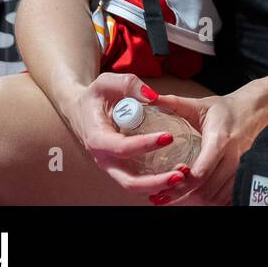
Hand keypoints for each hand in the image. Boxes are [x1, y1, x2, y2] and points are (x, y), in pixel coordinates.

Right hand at [63, 73, 193, 197]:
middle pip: (129, 181)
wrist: (84, 110)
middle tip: (181, 174)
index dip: (145, 145)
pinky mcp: (124, 167)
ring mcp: (114, 166)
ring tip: (183, 175)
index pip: (122, 148)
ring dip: (160, 185)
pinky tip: (178, 171)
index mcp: (98, 138)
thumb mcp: (108, 81)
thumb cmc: (97, 96)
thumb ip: (130, 84)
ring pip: (135, 186)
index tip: (168, 136)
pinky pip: (141, 179)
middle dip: (155, 181)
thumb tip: (152, 96)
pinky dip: (158, 180)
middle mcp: (104, 158)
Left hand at [144, 89, 267, 205]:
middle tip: (162, 197)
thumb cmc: (227, 109)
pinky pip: (226, 197)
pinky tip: (195, 198)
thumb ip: (174, 103)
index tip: (164, 186)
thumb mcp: (200, 104)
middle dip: (182, 197)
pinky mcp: (242, 175)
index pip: (201, 172)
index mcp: (220, 140)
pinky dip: (209, 201)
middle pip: (206, 190)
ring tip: (174, 198)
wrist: (255, 111)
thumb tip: (149, 97)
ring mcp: (239, 169)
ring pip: (216, 198)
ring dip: (194, 202)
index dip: (182, 183)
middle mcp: (232, 158)